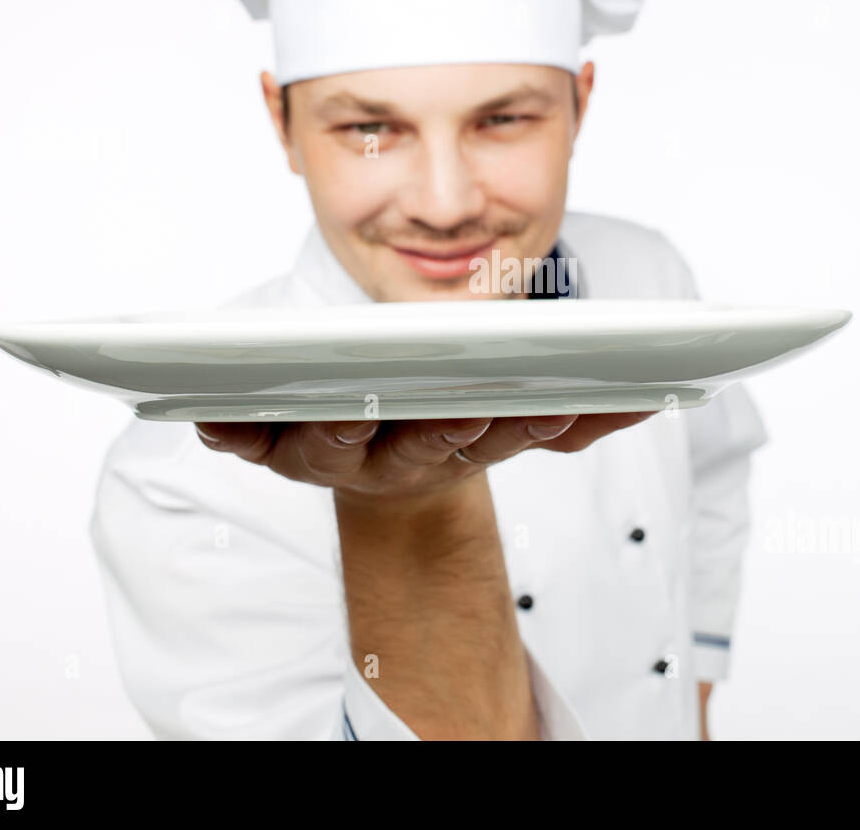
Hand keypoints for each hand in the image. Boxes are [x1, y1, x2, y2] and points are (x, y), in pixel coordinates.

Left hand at [191, 411, 656, 501]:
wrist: (383, 454)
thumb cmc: (450, 427)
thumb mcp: (516, 422)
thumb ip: (579, 416)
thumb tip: (651, 397)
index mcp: (448, 452)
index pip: (482, 443)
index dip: (505, 427)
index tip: (528, 405)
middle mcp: (389, 462)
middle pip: (406, 453)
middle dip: (427, 432)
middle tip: (444, 405)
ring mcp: (328, 455)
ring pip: (326, 451)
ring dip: (327, 430)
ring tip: (329, 400)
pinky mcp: (272, 443)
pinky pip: (246, 444)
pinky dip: (229, 435)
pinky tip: (208, 414)